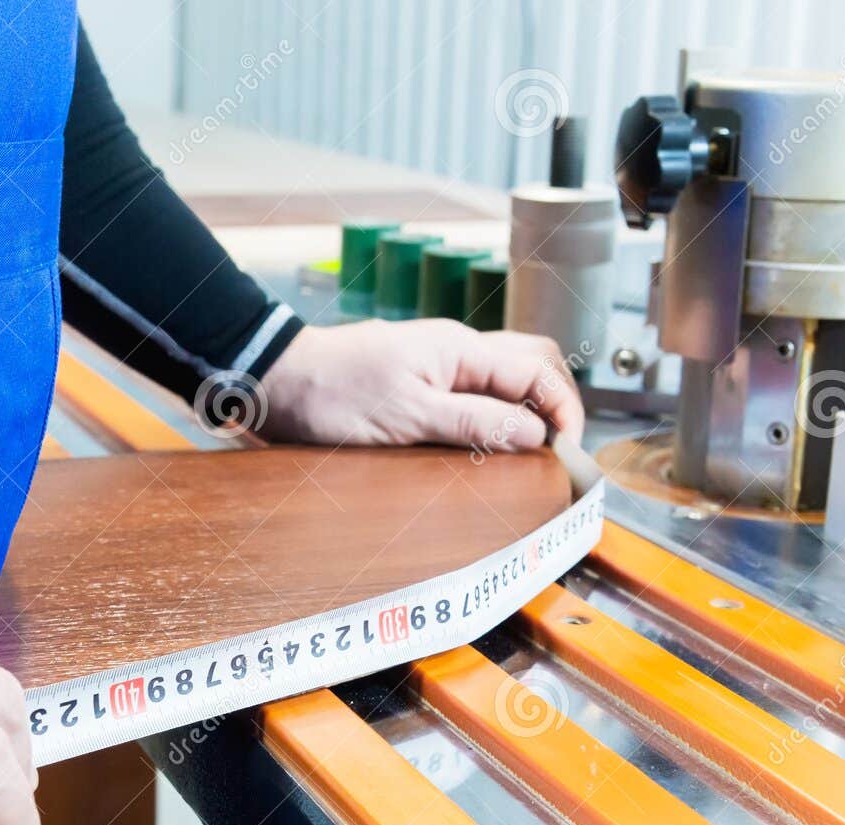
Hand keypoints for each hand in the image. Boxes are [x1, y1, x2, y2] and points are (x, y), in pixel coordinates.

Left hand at [257, 319, 584, 450]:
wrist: (277, 382)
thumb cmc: (332, 395)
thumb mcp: (408, 417)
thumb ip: (474, 422)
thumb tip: (535, 433)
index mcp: (461, 350)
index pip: (539, 371)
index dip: (564, 411)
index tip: (566, 454)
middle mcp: (456, 351)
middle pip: (530, 365)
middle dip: (554, 405)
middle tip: (556, 452)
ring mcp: (436, 364)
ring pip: (503, 379)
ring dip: (523, 411)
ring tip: (527, 453)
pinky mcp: (417, 382)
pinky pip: (471, 393)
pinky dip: (491, 416)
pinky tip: (485, 445)